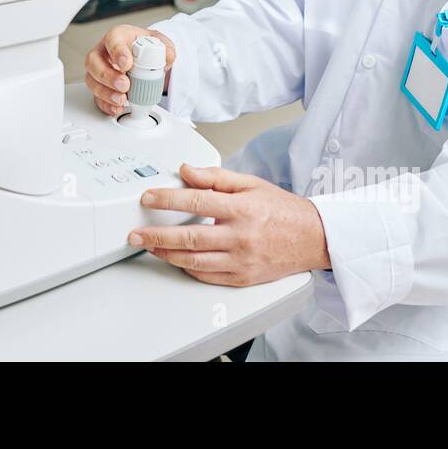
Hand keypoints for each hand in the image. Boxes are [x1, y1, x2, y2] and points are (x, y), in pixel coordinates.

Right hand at [84, 24, 175, 115]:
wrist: (146, 58)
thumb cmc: (145, 47)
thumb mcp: (159, 42)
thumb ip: (166, 47)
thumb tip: (168, 56)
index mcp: (118, 36)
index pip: (112, 39)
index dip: (117, 51)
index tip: (126, 63)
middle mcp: (104, 52)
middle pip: (94, 61)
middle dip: (108, 76)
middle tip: (125, 84)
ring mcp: (99, 70)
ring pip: (92, 80)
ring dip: (106, 93)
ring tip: (122, 99)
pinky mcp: (100, 86)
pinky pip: (96, 97)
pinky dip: (106, 104)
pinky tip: (116, 107)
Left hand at [128, 163, 330, 285]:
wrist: (313, 238)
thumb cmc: (282, 210)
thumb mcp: (251, 183)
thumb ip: (215, 177)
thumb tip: (186, 170)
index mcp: (242, 208)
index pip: (196, 200)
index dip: (167, 199)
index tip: (148, 198)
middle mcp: (240, 236)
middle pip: (190, 237)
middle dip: (156, 235)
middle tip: (135, 234)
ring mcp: (241, 260)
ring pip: (195, 261)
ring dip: (167, 254)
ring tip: (149, 246)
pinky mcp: (243, 278)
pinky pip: (208, 276)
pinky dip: (188, 269)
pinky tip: (176, 260)